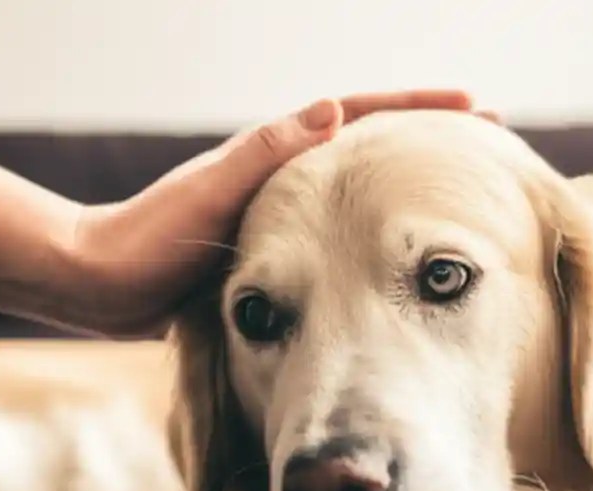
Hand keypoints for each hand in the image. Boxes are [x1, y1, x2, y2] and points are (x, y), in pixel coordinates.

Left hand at [67, 90, 495, 336]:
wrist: (101, 281)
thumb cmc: (148, 237)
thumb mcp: (209, 191)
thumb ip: (266, 151)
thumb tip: (333, 109)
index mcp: (276, 151)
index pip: (362, 113)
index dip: (419, 108)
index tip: (475, 107)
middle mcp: (285, 173)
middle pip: (374, 146)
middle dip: (430, 139)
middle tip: (491, 142)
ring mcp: (284, 212)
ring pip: (364, 191)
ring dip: (411, 185)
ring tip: (462, 193)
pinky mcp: (276, 249)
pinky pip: (342, 231)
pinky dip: (380, 230)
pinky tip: (401, 254)